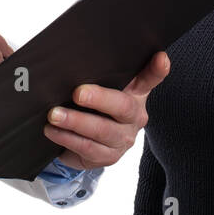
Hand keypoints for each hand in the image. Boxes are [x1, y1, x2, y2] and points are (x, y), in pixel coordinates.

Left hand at [42, 51, 169, 169]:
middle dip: (99, 99)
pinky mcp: (109, 157)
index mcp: (136, 93)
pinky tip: (53, 131)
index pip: (150, 79)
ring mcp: (123, 139)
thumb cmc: (92, 105)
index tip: (160, 57)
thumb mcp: (98, 88)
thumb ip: (98, 74)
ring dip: (75, 122)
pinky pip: (88, 148)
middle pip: (122, 106)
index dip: (157, 69)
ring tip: (54, 115)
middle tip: (77, 93)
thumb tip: (75, 58)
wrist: (86, 140)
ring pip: (102, 131)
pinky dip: (68, 138)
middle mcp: (135, 116)